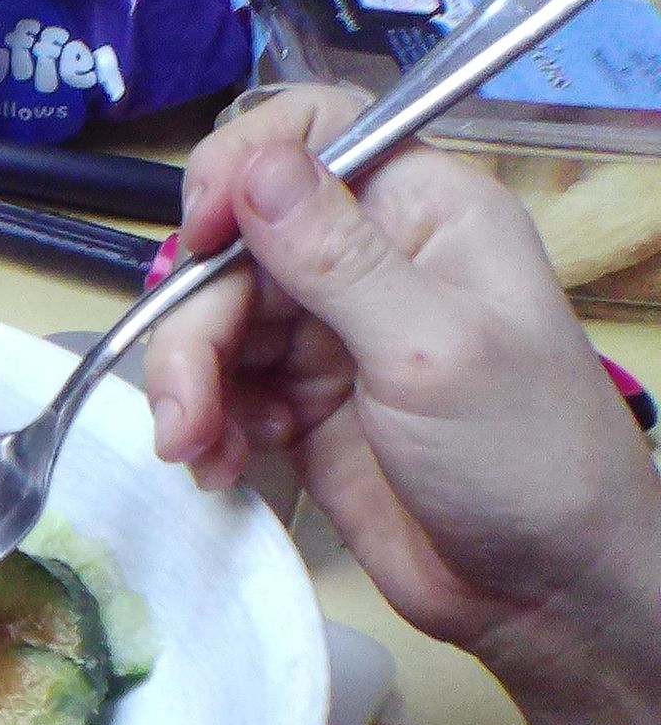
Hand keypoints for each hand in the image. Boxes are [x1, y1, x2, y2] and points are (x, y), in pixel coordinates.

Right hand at [145, 86, 660, 705]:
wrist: (538, 589)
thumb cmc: (521, 455)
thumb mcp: (427, 349)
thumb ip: (334, 257)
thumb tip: (254, 164)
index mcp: (421, 213)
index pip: (312, 135)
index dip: (240, 169)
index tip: (199, 237)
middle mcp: (368, 260)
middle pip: (237, 247)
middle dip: (195, 324)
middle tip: (186, 408)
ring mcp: (328, 335)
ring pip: (215, 322)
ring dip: (190, 386)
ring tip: (198, 451)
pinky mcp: (299, 405)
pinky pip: (220, 390)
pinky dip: (206, 426)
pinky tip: (222, 466)